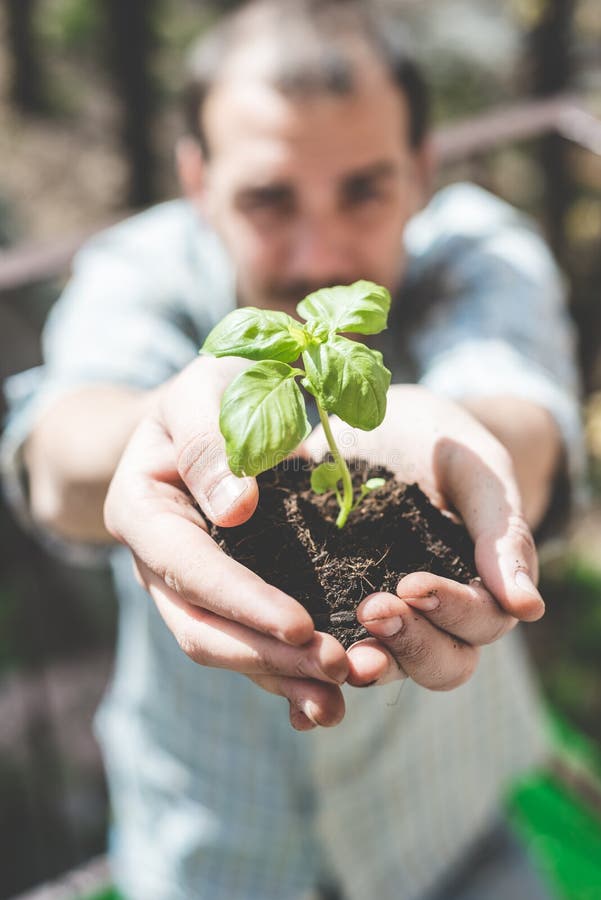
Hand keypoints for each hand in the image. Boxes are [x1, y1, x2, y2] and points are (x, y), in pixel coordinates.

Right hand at [104, 356, 347, 730]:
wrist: (200, 417)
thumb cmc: (206, 396)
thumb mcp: (202, 393)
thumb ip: (212, 444)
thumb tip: (238, 510)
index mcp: (142, 513)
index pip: (189, 570)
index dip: (242, 602)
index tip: (301, 625)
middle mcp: (158, 564)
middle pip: (202, 630)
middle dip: (266, 655)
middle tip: (336, 667)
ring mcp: (190, 588)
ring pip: (227, 650)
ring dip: (281, 679)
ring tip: (340, 700)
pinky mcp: (226, 598)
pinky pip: (250, 645)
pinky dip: (286, 675)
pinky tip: (330, 699)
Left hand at [303, 384, 544, 688]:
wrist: (386, 427)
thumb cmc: (445, 446)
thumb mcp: (477, 473)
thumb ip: (503, 533)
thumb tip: (529, 610)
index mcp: (481, 588)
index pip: (480, 622)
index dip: (451, 610)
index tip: (412, 583)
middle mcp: (436, 618)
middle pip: (440, 664)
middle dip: (409, 644)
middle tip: (373, 610)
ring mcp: (386, 620)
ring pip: (388, 668)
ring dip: (367, 665)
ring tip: (335, 653)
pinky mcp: (334, 610)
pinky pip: (333, 652)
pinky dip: (317, 677)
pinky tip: (296, 690)